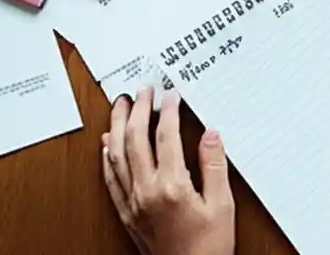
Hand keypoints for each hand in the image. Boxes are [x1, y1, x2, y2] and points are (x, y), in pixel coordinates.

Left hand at [102, 86, 234, 254]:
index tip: (170, 96)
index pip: (166, 136)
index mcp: (171, 186)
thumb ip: (214, 167)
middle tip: (141, 91)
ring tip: (119, 107)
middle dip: (136, 110)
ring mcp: (133, 203)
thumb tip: (211, 135)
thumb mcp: (222, 206)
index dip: (168, 111)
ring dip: (116, 127)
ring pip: (117, 156)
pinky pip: (111, 180)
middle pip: (135, 140)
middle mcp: (146, 191)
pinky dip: (107, 158)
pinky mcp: (127, 214)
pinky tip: (107, 145)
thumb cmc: (208, 248)